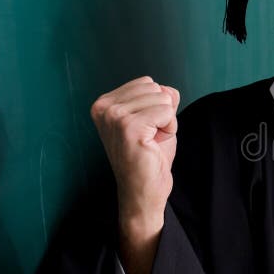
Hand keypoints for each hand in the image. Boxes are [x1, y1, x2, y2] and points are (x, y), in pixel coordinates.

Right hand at [90, 77, 179, 273]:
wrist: (143, 190)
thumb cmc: (150, 155)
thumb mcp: (155, 118)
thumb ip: (160, 97)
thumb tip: (166, 89)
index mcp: (104, 103)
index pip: (148, 83)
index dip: (157, 106)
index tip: (146, 129)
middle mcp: (104, 107)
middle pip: (157, 88)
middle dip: (163, 113)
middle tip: (150, 137)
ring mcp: (114, 117)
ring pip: (163, 99)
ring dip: (167, 122)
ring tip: (151, 141)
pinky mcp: (128, 128)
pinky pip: (166, 112)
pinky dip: (169, 128)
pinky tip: (155, 144)